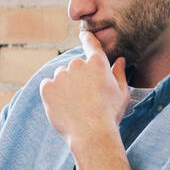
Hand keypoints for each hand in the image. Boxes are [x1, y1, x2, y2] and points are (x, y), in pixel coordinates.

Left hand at [39, 30, 130, 148]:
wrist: (91, 134)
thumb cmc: (110, 115)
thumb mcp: (122, 94)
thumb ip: (119, 74)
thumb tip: (120, 60)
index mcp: (97, 63)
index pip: (91, 43)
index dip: (87, 38)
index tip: (84, 35)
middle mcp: (78, 65)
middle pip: (75, 65)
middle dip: (79, 77)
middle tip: (85, 97)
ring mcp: (61, 75)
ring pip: (61, 76)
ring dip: (65, 85)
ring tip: (74, 105)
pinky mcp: (47, 88)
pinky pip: (47, 85)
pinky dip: (52, 93)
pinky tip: (63, 106)